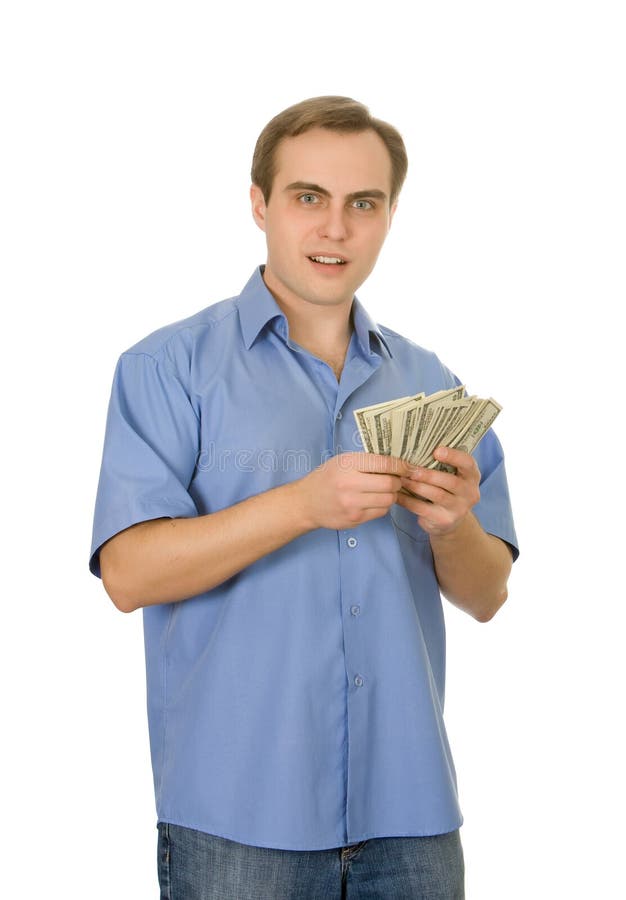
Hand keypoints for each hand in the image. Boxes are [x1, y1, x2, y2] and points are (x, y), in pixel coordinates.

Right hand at [297, 452, 416, 530]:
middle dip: (398, 481)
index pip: (384, 463)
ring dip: (391, 495)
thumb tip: (397, 463)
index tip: (407, 467)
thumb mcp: (342, 461)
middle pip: (390, 484)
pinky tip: (374, 500)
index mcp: (348, 465)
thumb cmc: (326, 478)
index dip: (401, 465)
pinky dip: (382, 505)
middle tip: (396, 479)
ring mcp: (353, 504)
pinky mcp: (355, 519)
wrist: (306, 503)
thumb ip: (366, 461)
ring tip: (385, 490)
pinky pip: (380, 512)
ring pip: (388, 500)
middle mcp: (350, 484)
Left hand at [395, 446, 480, 536]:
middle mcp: (470, 493)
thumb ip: (441, 463)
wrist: (450, 521)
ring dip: (417, 486)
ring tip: (402, 479)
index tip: (437, 451)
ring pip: (437, 495)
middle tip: (411, 469)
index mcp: (472, 476)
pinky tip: (397, 495)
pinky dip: (408, 501)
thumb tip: (415, 445)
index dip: (454, 456)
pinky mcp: (444, 520)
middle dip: (429, 475)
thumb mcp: (451, 475)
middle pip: (451, 482)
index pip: (468, 463)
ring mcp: (459, 509)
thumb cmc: (446, 489)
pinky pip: (423, 509)